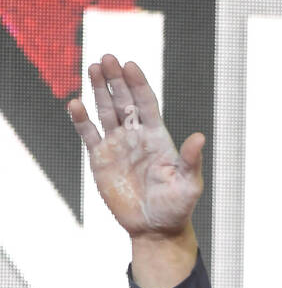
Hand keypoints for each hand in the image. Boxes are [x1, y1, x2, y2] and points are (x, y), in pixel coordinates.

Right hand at [67, 54, 203, 237]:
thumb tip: (200, 137)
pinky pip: (89, 134)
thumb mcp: (189, 185)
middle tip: (108, 58)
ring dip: (99, 90)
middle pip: (123, 100)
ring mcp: (117, 145)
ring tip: (93, 68)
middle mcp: (135, 135)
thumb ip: (191, 160)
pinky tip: (75, 104)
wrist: (155, 230)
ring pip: (105, 110)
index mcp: (157, 137)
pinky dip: (81, 120)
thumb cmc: (176, 208)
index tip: (130, 65)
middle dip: (116, 79)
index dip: (138, 84)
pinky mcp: (101, 159)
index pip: (146, 103)